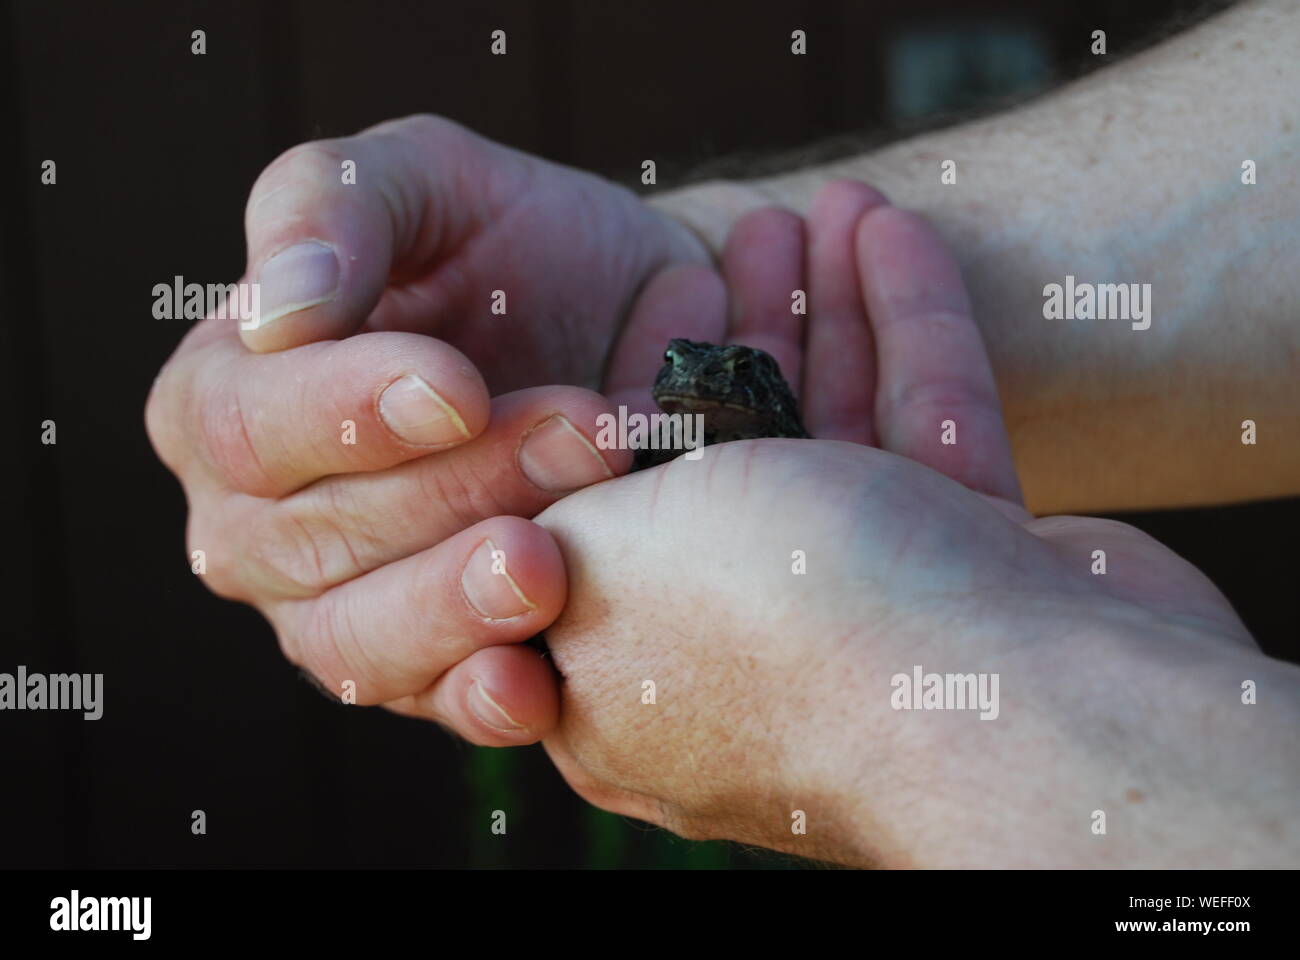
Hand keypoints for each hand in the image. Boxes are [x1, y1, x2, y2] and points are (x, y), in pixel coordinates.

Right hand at [145, 114, 717, 744]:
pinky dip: (480, 700)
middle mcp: (261, 522)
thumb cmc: (508, 243)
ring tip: (553, 559)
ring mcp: (342, 603)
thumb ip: (330, 208)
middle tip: (583, 433)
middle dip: (455, 489)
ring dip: (460, 601)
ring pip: (358, 642)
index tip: (460, 387)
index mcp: (229, 400)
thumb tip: (276, 309)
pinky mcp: (435, 660)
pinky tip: (531, 679)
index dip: (344, 414)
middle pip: (314, 541)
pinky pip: (435, 704)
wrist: (629, 322)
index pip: (243, 431)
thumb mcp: (423, 180)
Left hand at [535, 196, 1294, 866]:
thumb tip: (541, 505)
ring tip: (825, 203)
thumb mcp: (605, 559)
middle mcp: (743, 662)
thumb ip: (557, 519)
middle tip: (746, 234)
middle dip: (739, 337)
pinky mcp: (972, 587)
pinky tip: (892, 229)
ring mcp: (866, 624)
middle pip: (731, 467)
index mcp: (631, 687)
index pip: (603, 524)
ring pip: (836, 443)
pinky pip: (927, 442)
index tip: (637, 306)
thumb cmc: (778, 629)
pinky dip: (911, 336)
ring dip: (828, 315)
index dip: (614, 401)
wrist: (1027, 716)